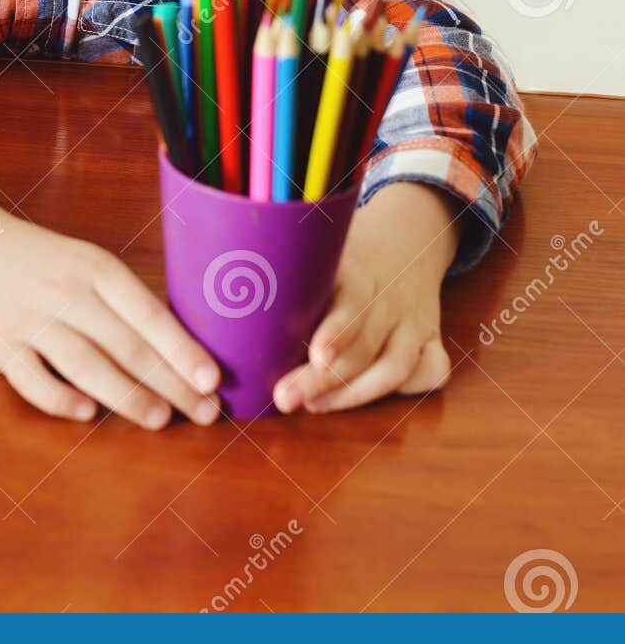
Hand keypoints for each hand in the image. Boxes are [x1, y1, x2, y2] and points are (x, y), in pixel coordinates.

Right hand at [0, 181, 221, 428]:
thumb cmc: (45, 262)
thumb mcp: (88, 263)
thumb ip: (124, 302)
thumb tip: (180, 353)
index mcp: (95, 267)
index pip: (148, 313)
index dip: (182, 349)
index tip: (213, 379)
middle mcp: (66, 292)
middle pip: (125, 344)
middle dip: (169, 383)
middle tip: (205, 413)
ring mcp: (30, 319)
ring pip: (85, 365)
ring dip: (126, 396)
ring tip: (160, 419)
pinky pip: (32, 380)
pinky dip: (61, 399)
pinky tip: (88, 413)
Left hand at [272, 182, 460, 413]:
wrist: (406, 236)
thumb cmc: (339, 252)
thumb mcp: (314, 247)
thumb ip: (279, 268)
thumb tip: (212, 287)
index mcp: (358, 270)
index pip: (353, 302)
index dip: (338, 330)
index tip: (316, 354)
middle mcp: (389, 298)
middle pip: (365, 345)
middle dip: (325, 378)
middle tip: (284, 398)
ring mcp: (413, 322)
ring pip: (396, 366)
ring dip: (355, 392)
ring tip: (313, 407)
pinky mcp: (431, 340)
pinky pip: (431, 370)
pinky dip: (411, 388)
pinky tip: (373, 398)